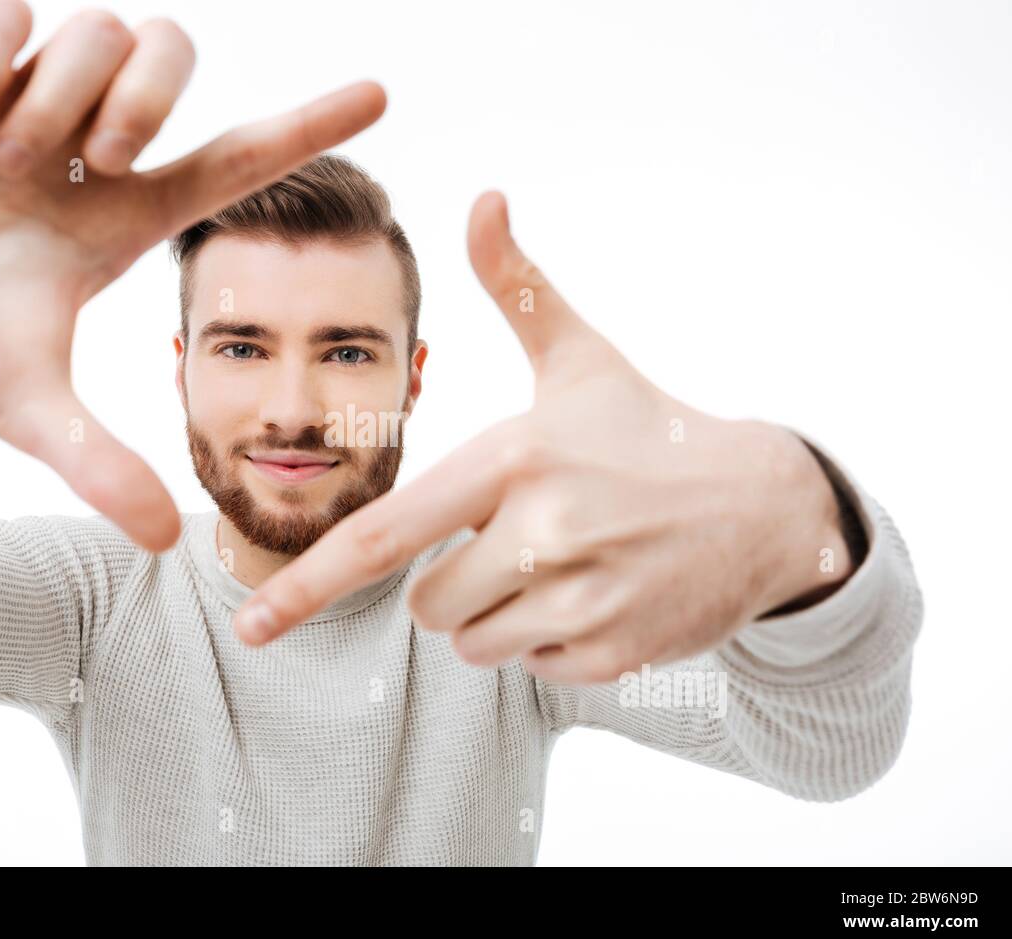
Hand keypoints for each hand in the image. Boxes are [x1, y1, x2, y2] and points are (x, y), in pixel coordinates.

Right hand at [0, 0, 384, 551]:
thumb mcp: (24, 408)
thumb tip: (161, 542)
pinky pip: (5, 14)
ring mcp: (27, 103)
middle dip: (146, 100)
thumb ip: (95, 462)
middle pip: (172, 58)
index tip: (382, 97)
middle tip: (89, 164)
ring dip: (55, 99)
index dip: (311, 128)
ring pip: (97, 32)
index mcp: (126, 219)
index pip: (238, 159)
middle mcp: (89, 152)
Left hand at [233, 191, 852, 682]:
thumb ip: (516, 287)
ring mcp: (582, 600)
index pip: (387, 534)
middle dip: (453, 581)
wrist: (764, 508)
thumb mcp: (579, 358)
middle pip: (425, 603)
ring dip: (498, 615)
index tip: (247, 625)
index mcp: (512, 458)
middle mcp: (542, 534)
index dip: (306, 583)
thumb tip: (484, 197)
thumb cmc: (647, 429)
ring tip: (562, 561)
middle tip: (519, 536)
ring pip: (474, 644)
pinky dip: (549, 640)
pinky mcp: (614, 653)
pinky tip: (598, 592)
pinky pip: (532, 668)